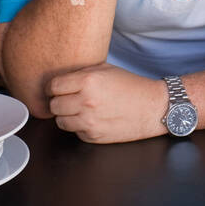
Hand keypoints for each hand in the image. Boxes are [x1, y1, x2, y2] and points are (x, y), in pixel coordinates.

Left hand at [46, 63, 167, 142]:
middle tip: (70, 99)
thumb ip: (80, 73)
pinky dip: (79, 127)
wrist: (152, 108)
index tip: (58, 89)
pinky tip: (92, 119)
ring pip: (60, 121)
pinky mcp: (94, 136)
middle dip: (60, 102)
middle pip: (54, 105)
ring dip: (67, 116)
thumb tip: (59, 80)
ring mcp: (89, 121)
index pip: (53, 86)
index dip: (54, 87)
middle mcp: (86, 102)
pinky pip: (75, 132)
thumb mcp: (105, 69)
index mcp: (88, 81)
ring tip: (80, 110)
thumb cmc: (130, 86)